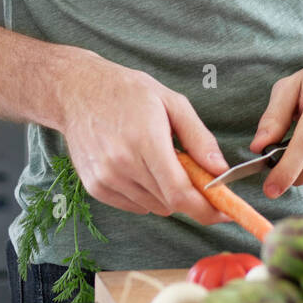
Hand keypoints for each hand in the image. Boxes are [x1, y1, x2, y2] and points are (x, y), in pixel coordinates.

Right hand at [56, 51, 231, 225]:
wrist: (78, 91)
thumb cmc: (127, 92)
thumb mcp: (172, 103)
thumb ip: (199, 138)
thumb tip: (220, 169)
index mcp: (145, 141)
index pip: (180, 193)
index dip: (206, 209)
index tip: (225, 212)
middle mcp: (122, 165)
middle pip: (170, 204)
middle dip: (192, 198)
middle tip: (198, 177)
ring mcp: (105, 179)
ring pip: (154, 207)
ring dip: (168, 195)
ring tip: (162, 162)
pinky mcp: (95, 187)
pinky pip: (134, 206)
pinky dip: (148, 196)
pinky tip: (142, 168)